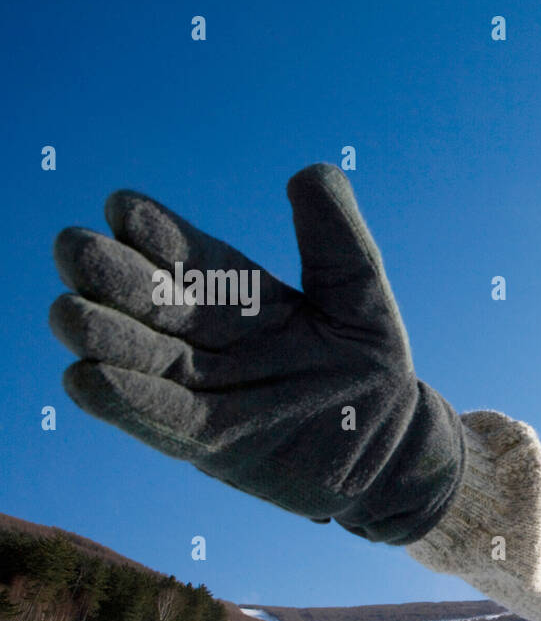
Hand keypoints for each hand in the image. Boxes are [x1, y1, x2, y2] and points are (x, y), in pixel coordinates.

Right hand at [48, 162, 464, 544]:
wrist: (392, 448)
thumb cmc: (374, 366)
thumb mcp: (362, 295)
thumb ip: (338, 239)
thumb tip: (310, 172)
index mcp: (238, 293)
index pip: (188, 257)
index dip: (156, 234)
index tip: (123, 208)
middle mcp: (209, 337)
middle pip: (148, 302)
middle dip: (111, 278)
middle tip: (76, 251)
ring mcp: (205, 389)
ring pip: (138, 357)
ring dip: (102, 337)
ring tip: (69, 314)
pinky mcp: (211, 443)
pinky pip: (161, 419)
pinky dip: (125, 401)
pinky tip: (86, 378)